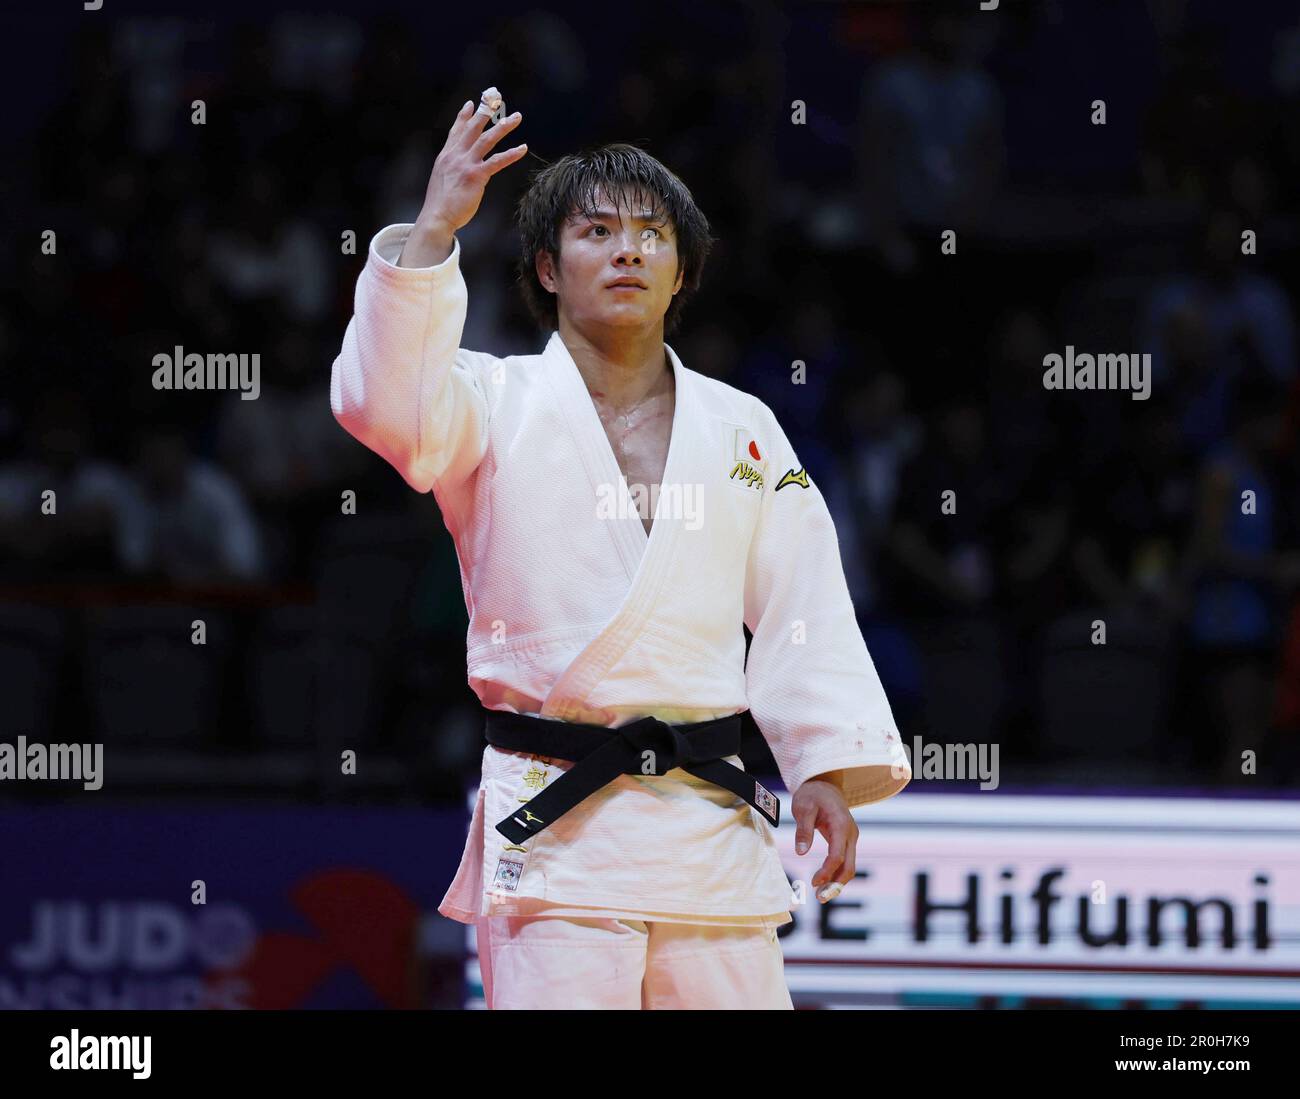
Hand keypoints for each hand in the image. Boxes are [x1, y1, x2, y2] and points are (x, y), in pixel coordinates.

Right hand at [418, 98, 527, 237]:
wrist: (436, 217)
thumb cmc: (440, 204)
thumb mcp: (442, 180)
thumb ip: (450, 170)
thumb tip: (456, 170)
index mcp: (446, 156)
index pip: (456, 131)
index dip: (465, 116)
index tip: (472, 102)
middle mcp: (455, 155)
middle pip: (472, 127)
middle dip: (485, 110)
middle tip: (495, 96)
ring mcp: (465, 163)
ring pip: (487, 138)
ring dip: (503, 125)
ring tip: (517, 117)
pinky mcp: (476, 175)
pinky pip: (497, 161)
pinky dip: (511, 153)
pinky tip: (523, 148)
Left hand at [792, 779, 858, 902]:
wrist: (824, 784)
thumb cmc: (812, 795)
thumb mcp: (803, 808)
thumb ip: (803, 830)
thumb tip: (801, 853)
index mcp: (841, 825)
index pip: (837, 855)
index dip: (826, 871)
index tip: (813, 882)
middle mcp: (851, 834)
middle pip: (849, 866)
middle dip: (836, 884)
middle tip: (820, 898)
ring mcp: (851, 838)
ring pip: (849, 866)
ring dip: (836, 882)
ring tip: (820, 895)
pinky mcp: (846, 841)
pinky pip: (845, 861)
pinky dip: (836, 874)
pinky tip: (824, 883)